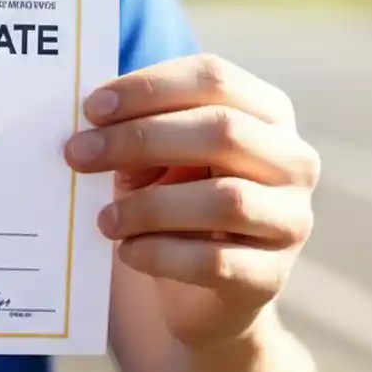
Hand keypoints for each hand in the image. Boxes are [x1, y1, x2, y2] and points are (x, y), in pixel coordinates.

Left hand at [66, 54, 319, 347]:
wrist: (197, 292)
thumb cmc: (173, 201)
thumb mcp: (155, 159)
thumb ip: (137, 134)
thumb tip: (93, 130)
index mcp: (266, 113)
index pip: (215, 79)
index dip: (150, 88)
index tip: (91, 108)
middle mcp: (293, 160)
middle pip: (222, 131)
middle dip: (140, 139)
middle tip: (78, 154)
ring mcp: (291, 220)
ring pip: (226, 200)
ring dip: (150, 206)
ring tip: (105, 218)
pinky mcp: (271, 277)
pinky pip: (215, 261)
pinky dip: (161, 255)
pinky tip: (128, 251)